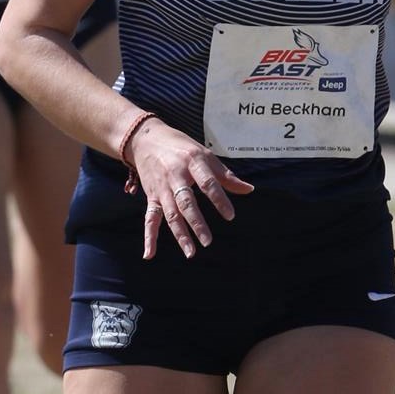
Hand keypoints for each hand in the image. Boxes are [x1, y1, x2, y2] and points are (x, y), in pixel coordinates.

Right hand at [129, 117, 253, 258]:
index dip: (219, 199)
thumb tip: (248, 190)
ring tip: (191, 252)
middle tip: (208, 241)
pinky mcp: (151, 197)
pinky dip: (149, 237)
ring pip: (170, 214)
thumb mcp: (204, 154)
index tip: (230, 216)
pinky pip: (150, 219)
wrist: (146, 139)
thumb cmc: (180, 147)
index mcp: (192, 162)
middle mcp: (175, 176)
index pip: (207, 183)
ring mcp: (162, 189)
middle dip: (196, 222)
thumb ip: (225, 175)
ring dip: (180, 234)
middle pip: (186, 202)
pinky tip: (149, 254)